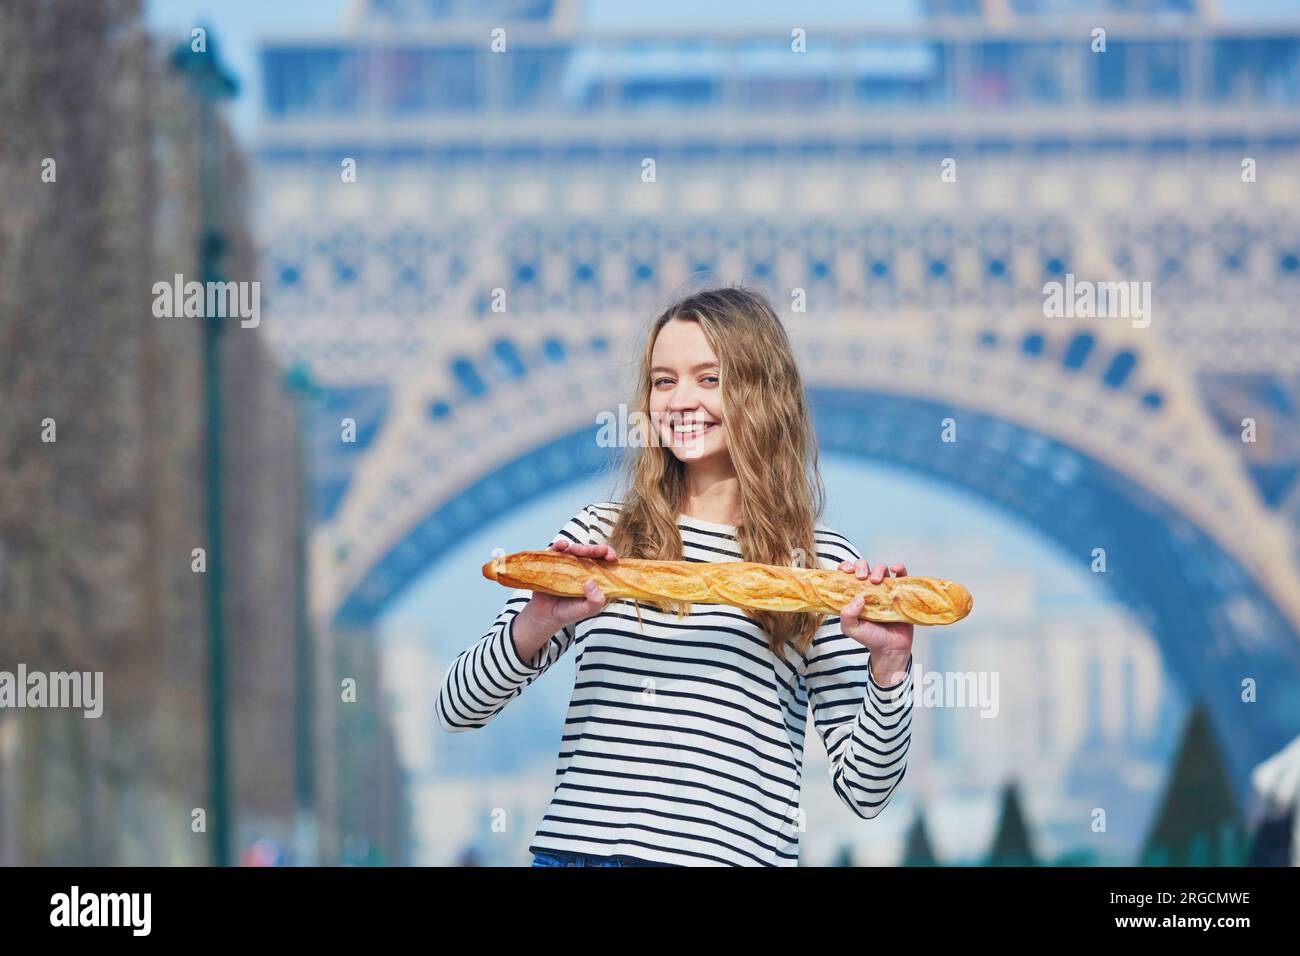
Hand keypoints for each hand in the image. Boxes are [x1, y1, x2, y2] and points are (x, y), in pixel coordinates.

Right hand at [525, 538, 616, 628]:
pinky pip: (556, 551)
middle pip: (592, 552)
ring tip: (577, 551)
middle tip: (594, 551)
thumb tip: (591, 583)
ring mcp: (568, 564)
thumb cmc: (570, 612)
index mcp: (596, 576)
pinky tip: (563, 545)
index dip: (609, 554)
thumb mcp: (588, 611)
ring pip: (576, 549)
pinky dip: (559, 545)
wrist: (547, 616)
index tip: (610, 557)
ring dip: (579, 547)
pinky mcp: (553, 563)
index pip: (606, 560)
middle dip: (595, 549)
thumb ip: (596, 601)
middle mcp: (583, 567)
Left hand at [837, 558, 913, 685]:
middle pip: (863, 567)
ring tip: (877, 581)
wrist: (891, 648)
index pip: (846, 574)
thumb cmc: (870, 638)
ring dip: (878, 569)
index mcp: (853, 594)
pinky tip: (895, 570)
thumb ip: (847, 615)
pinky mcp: (899, 593)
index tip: (847, 571)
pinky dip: (899, 568)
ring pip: (881, 569)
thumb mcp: (851, 629)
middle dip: (861, 566)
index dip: (845, 567)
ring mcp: (884, 590)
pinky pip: (901, 575)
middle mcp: (868, 589)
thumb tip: (858, 598)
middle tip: (862, 577)